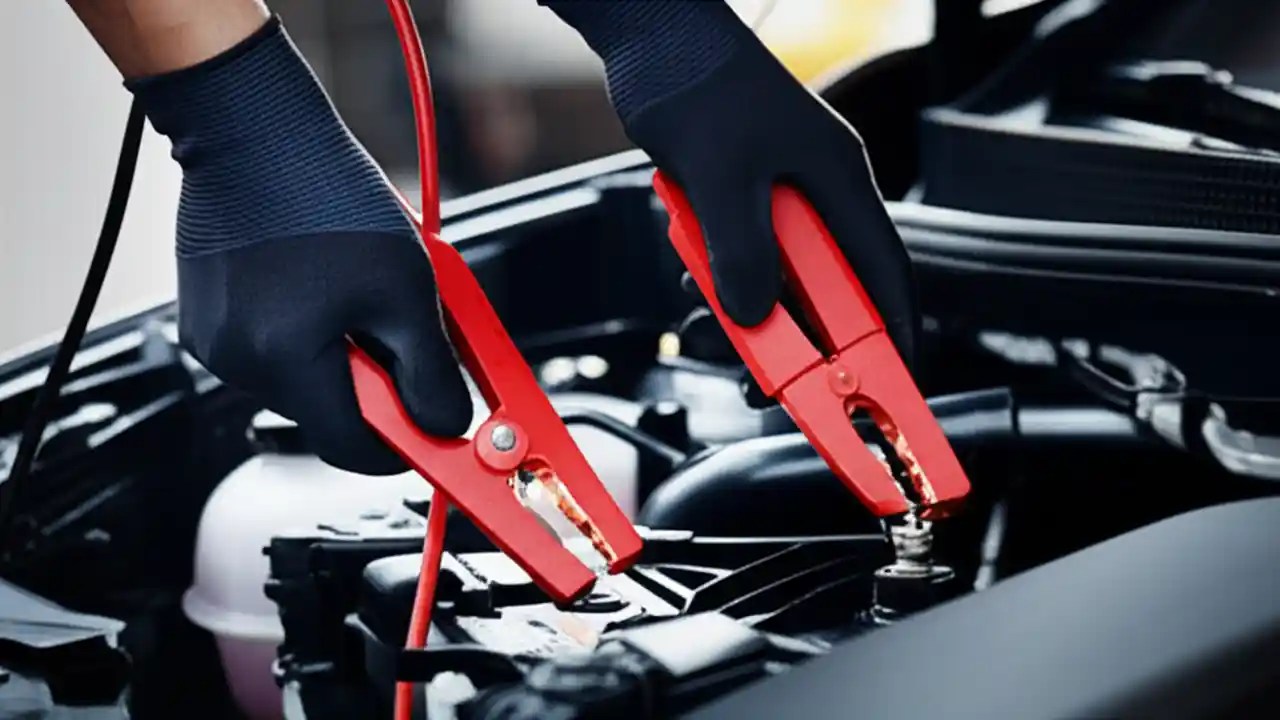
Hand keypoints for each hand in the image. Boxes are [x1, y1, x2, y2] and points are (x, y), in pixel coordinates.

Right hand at [128, 17, 472, 474]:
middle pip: (328, 414)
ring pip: (303, 383)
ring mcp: (215, 344)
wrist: (253, 130)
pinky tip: (316, 281)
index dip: (403, 444)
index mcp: (286, 362)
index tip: (431, 429)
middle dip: (374, 384)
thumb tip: (446, 426)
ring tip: (352, 288)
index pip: (354, 450)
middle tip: (398, 329)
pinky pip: (272, 351)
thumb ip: (431, 372)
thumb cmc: (325, 195)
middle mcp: (239, 364)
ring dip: (340, 353)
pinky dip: (306, 332)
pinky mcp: (205, 322)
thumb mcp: (407, 289)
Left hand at [618, 12, 918, 366]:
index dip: (891, 336)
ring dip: (748, 306)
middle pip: (828, 289)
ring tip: (710, 323)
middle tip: (765, 377)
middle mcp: (818, 191)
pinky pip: (743, 256)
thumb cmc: (695, 78)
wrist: (649, 35)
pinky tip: (693, 275)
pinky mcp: (742, 196)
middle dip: (800, 338)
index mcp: (838, 180)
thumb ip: (740, 252)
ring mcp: (779, 194)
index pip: (884, 274)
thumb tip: (755, 317)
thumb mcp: (719, 175)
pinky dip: (721, 276)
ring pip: (780, 277)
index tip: (888, 388)